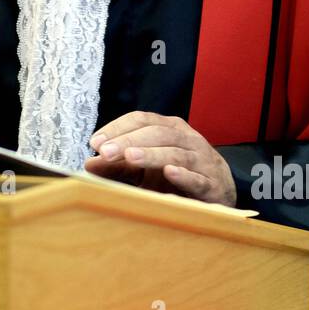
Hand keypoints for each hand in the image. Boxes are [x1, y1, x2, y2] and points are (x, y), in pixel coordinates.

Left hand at [85, 111, 237, 206]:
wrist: (219, 189)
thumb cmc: (177, 174)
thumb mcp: (144, 168)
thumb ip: (118, 165)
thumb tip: (88, 163)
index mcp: (168, 128)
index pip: (141, 119)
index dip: (118, 128)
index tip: (96, 142)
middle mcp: (186, 139)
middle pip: (157, 133)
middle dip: (129, 141)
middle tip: (106, 152)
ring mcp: (201, 160)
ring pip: (176, 153)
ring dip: (152, 154)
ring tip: (131, 157)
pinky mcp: (212, 184)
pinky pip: (198, 178)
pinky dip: (184, 175)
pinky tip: (169, 173)